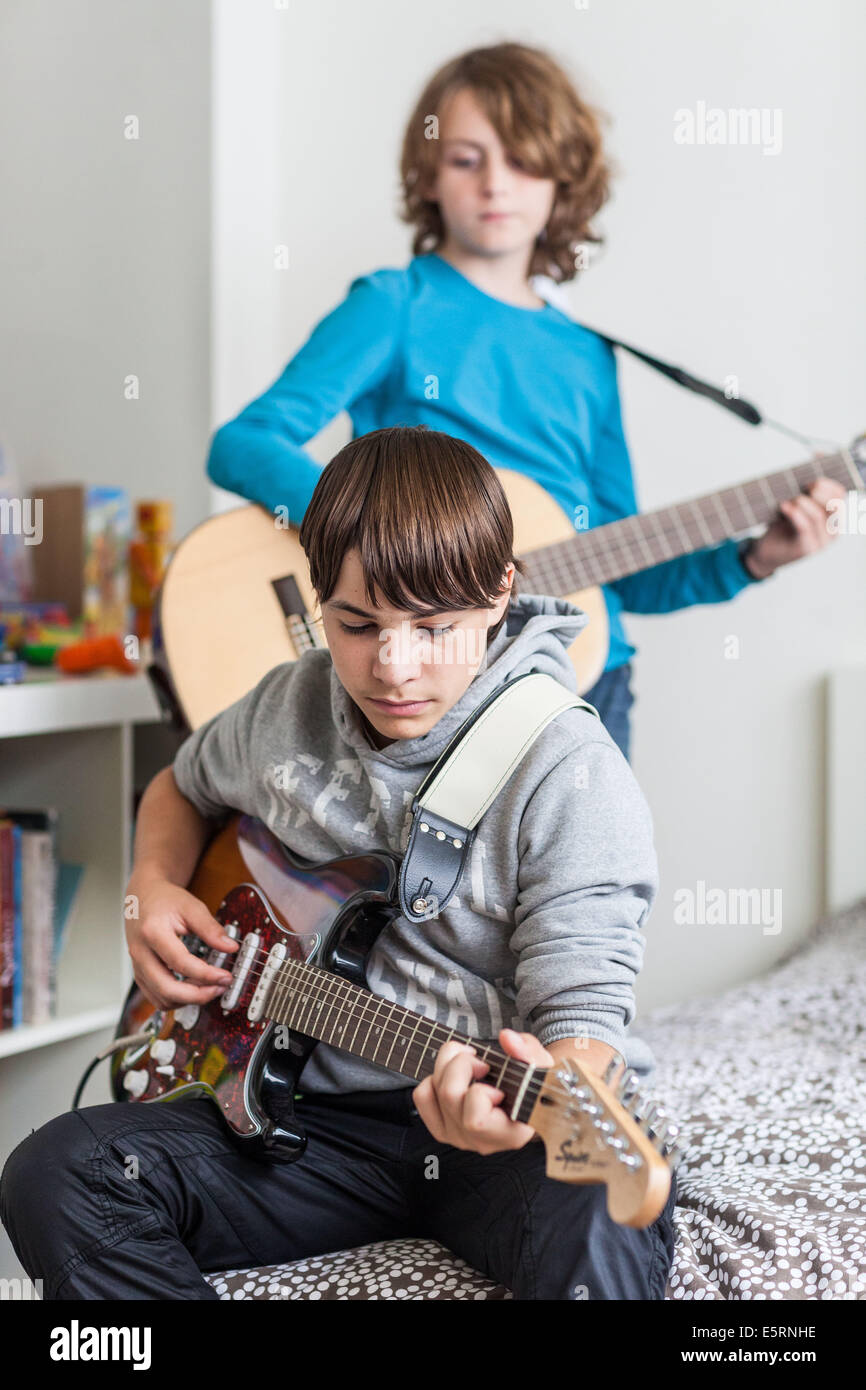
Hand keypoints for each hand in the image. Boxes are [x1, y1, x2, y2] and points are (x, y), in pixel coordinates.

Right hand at [124, 875, 238, 1009]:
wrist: (142, 896)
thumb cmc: (165, 900)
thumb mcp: (191, 906)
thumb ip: (210, 928)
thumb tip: (230, 947)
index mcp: (152, 932)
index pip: (180, 963)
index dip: (205, 974)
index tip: (225, 976)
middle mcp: (140, 953)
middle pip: (166, 988)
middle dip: (197, 995)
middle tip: (220, 988)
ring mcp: (137, 965)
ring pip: (161, 998)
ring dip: (188, 1000)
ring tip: (210, 988)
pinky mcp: (139, 974)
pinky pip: (156, 997)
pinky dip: (177, 999)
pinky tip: (194, 989)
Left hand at [413, 1027, 553, 1154]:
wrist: (529, 1101)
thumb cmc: (535, 1085)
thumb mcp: (542, 1066)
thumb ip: (529, 1052)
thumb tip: (507, 1038)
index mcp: (510, 1134)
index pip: (475, 1120)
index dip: (480, 1094)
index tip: (497, 1087)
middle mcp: (481, 1142)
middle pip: (450, 1095)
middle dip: (463, 1064)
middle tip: (482, 1063)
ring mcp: (459, 1138)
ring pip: (435, 1091)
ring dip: (449, 1065)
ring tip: (471, 1063)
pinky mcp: (443, 1129)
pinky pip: (423, 1097)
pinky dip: (433, 1078)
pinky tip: (455, 1076)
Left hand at [744, 475, 847, 578]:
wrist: (766, 552)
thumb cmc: (782, 525)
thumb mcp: (796, 504)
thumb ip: (805, 487)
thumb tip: (816, 455)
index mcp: (834, 517)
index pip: (840, 494)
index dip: (828, 480)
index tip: (813, 472)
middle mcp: (833, 530)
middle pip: (835, 504)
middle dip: (819, 490)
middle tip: (804, 486)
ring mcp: (822, 542)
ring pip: (818, 515)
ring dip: (802, 502)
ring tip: (788, 499)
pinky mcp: (807, 549)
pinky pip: (805, 527)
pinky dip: (794, 513)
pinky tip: (784, 506)